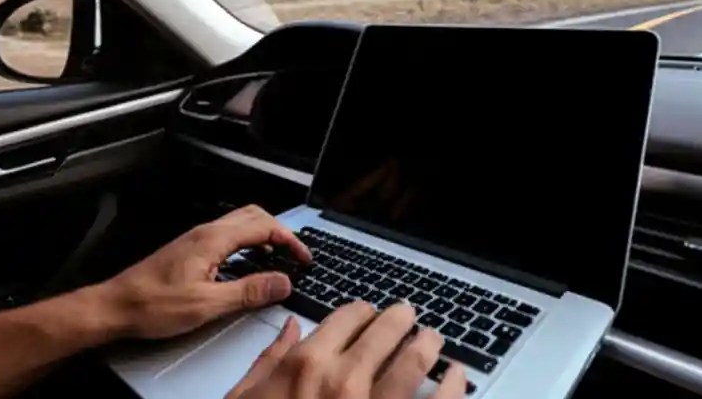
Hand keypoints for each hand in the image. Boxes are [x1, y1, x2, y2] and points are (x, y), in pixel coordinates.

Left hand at [96, 205, 311, 338]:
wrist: (115, 307)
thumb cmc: (153, 305)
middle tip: (296, 254)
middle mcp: (205, 232)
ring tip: (277, 258)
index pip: (264, 227)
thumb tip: (282, 282)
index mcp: (213, 239)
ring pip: (239, 223)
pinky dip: (246, 243)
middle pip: (254, 216)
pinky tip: (246, 264)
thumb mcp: (207, 304)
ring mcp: (196, 239)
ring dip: (263, 235)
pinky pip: (227, 235)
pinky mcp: (189, 249)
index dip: (290, 241)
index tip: (304, 258)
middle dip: (280, 231)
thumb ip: (248, 291)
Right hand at [226, 301, 466, 398]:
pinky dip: (454, 385)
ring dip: (428, 343)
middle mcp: (344, 381)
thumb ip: (269, 360)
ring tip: (433, 341)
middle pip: (388, 328)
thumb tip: (289, 329)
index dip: (363, 311)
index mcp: (306, 365)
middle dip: (401, 318)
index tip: (368, 314)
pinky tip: (456, 376)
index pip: (349, 316)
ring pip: (416, 359)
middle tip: (408, 317)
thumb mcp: (245, 398)